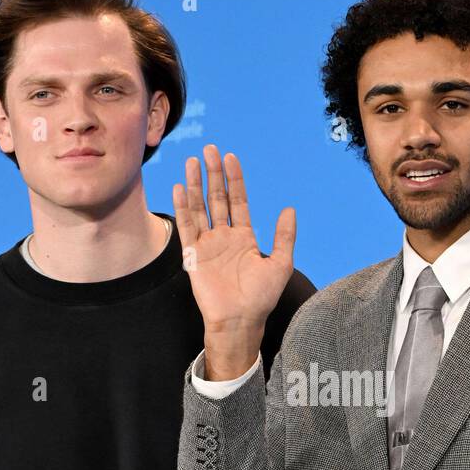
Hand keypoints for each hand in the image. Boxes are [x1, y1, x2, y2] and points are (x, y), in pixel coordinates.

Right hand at [173, 144, 295, 377]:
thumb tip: (289, 209)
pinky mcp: (194, 254)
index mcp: (244, 237)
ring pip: (199, 207)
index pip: (238, 201)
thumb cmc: (261, 297)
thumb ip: (284, 236)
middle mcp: (224, 237)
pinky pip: (186, 226)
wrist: (240, 320)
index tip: (231, 158)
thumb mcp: (281, 264)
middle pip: (216, 198)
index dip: (235, 180)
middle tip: (210, 150)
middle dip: (213, 175)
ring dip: (196, 185)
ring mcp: (208, 244)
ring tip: (193, 161)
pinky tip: (180, 187)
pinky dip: (182, 207)